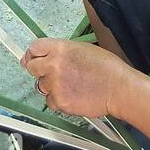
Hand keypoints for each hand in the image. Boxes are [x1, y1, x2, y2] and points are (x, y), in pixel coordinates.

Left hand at [20, 38, 135, 119]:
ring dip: (51, 86)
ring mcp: (55, 84)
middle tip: (51, 74)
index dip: (33, 54)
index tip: (34, 58)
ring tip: (70, 85)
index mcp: (61, 48)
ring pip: (41, 86)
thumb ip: (61, 50)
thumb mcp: (82, 48)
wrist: (118, 88)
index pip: (34, 48)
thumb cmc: (106, 68)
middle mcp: (54, 65)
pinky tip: (72, 95)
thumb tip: (45, 56)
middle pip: (31, 67)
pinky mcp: (59, 101)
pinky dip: (58, 100)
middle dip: (39, 70)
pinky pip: (50, 101)